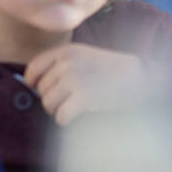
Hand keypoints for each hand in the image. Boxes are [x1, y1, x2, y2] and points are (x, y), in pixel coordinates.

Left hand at [22, 43, 145, 125]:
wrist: (139, 77)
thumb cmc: (111, 69)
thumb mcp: (84, 56)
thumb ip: (60, 65)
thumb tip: (32, 85)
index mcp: (66, 51)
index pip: (34, 68)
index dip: (33, 82)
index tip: (40, 89)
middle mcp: (67, 63)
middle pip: (41, 90)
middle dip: (52, 99)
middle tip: (70, 99)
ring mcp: (74, 80)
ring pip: (48, 104)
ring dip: (58, 110)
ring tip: (75, 106)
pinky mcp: (83, 98)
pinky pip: (60, 116)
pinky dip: (66, 120)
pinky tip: (78, 115)